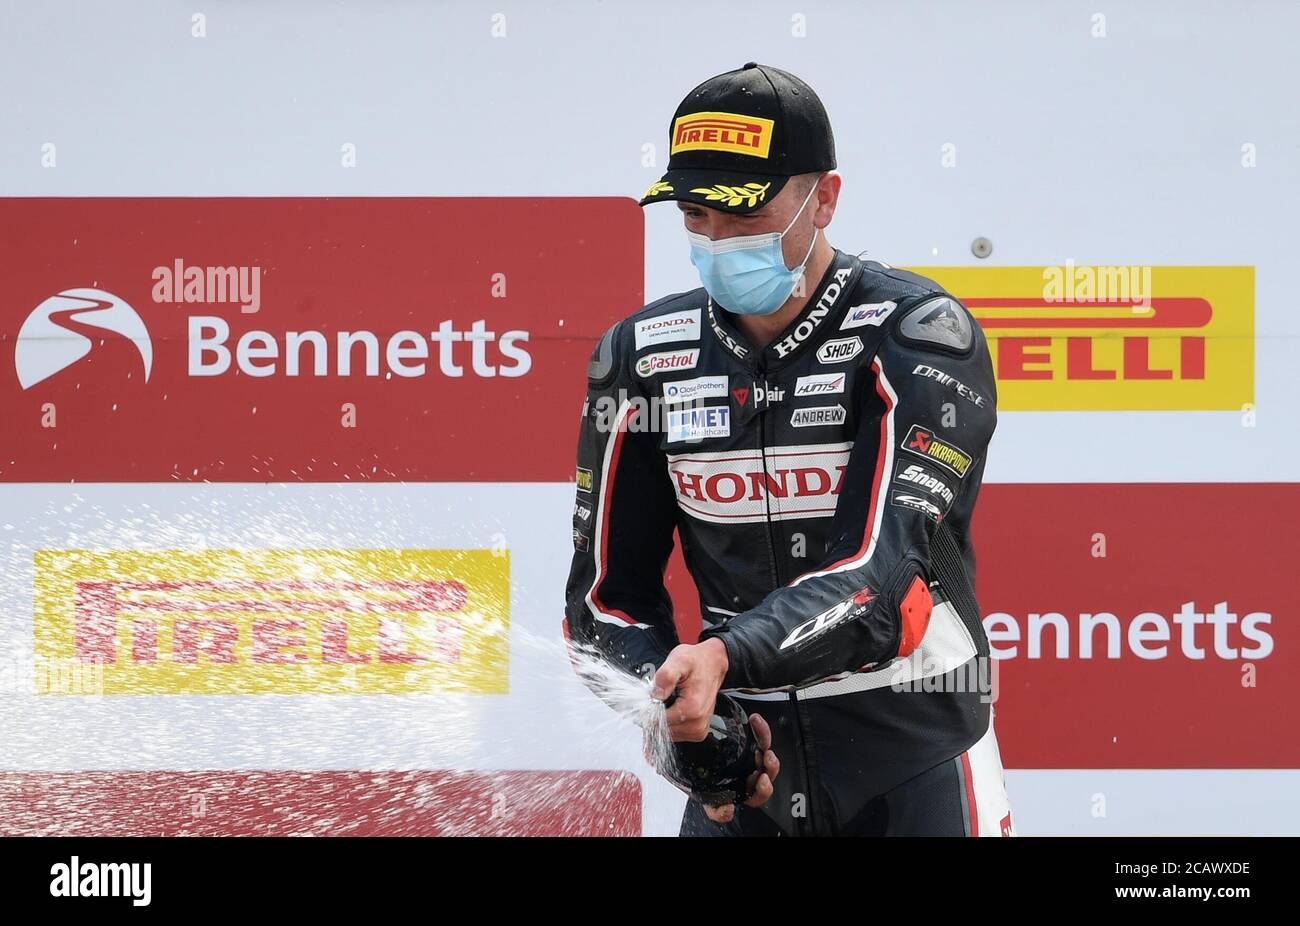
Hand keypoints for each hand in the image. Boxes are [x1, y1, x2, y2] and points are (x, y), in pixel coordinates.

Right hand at [640, 711, 780, 823]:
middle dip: (759, 789)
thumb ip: (662, 751)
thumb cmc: (687, 719)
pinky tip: (755, 722)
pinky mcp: (753, 740)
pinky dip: (762, 734)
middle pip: (749, 793)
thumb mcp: (672, 737)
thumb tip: (651, 757)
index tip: (727, 806)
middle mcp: (729, 772)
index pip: (716, 805)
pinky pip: (763, 741)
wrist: (698, 682)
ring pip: (764, 771)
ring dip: (769, 766)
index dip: (721, 810)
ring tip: (765, 753)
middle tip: (760, 777)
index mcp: (709, 780)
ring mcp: (744, 758)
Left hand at [650, 638, 729, 741]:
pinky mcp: (697, 732)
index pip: (657, 722)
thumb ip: (666, 677)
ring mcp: (698, 730)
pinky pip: (675, 734)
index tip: (651, 697)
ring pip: (666, 734)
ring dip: (662, 719)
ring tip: (669, 700)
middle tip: (661, 695)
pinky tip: (672, 708)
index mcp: (692, 709)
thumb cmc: (697, 662)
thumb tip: (655, 695)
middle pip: (661, 729)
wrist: (713, 663)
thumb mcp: (679, 661)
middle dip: (655, 714)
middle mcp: (697, 724)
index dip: (647, 710)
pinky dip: (669, 723)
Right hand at [701, 713, 779, 822]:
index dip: (763, 790)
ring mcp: (750, 758)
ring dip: (766, 744)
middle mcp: (749, 774)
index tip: (762, 781)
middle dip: (770, 767)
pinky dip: (759, 728)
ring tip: (762, 739)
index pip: (758, 795)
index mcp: (742, 790)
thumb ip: (715, 810)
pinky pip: (760, 734)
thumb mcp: (704, 797)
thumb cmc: (698, 779)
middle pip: (768, 773)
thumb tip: (727, 810)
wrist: (687, 757)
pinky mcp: (749, 741)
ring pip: (766, 752)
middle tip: (767, 759)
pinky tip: (754, 720)